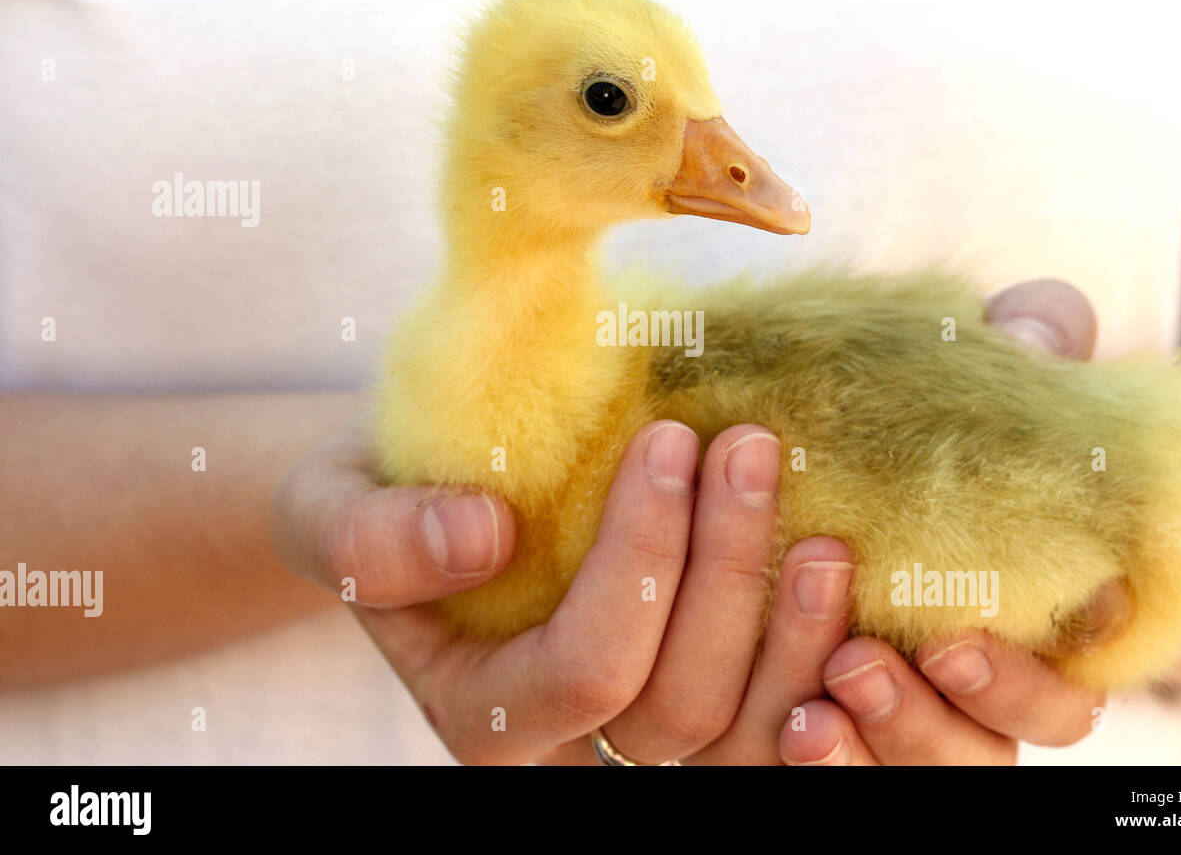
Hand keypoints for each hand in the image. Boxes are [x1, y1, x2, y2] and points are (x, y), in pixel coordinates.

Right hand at [272, 418, 850, 764]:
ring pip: (746, 741)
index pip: (586, 670)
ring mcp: (640, 744)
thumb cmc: (379, 500)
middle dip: (727, 574)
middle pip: (679, 710)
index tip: (668, 439)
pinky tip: (839, 585)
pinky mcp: (698, 713)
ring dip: (796, 634)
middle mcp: (567, 751)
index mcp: (482, 710)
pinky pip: (781, 727)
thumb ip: (374, 538)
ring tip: (819, 527)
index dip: (642, 563)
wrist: (426, 505)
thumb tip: (480, 536)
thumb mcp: (330, 505)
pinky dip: (819, 668)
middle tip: (748, 446)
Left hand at [779, 278, 1115, 764]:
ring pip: (888, 779)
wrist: (816, 453)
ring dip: (854, 747)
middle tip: (857, 660)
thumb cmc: (935, 421)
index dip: (1017, 689)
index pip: (1055, 706)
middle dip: (916, 720)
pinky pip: (806, 780)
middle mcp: (960, 705)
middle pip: (967, 761)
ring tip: (809, 700)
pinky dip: (803, 764)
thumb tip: (1027, 330)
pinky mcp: (803, 734)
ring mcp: (885, 724)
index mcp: (1022, 639)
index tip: (955, 639)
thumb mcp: (979, 378)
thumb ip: (1022, 348)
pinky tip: (783, 727)